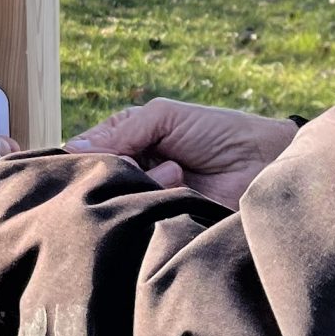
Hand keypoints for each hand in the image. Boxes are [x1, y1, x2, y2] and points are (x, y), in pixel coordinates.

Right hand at [67, 100, 298, 207]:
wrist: (262, 161)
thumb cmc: (218, 131)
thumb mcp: (165, 116)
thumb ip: (122, 130)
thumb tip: (72, 147)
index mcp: (129, 140)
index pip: (88, 151)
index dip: (90, 153)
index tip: (105, 153)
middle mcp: (134, 169)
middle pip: (100, 177)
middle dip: (122, 166)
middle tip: (150, 159)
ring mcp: (148, 196)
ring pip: (120, 197)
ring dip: (148, 179)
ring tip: (177, 170)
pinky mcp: (164, 219)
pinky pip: (143, 214)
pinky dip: (161, 195)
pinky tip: (183, 185)